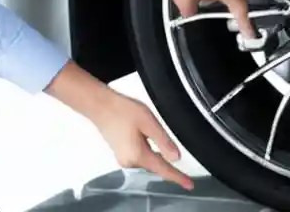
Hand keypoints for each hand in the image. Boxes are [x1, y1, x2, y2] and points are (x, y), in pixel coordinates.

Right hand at [45, 61, 194, 190]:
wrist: (100, 105)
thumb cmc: (122, 110)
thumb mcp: (149, 123)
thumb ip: (164, 142)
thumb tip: (176, 158)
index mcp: (138, 155)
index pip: (163, 170)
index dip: (178, 177)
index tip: (189, 184)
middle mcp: (129, 161)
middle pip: (155, 164)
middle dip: (164, 155)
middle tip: (159, 134)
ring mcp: (123, 158)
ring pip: (148, 159)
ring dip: (154, 150)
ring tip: (146, 128)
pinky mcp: (121, 153)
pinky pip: (140, 155)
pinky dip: (147, 149)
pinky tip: (144, 135)